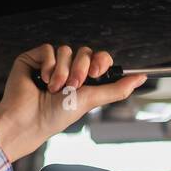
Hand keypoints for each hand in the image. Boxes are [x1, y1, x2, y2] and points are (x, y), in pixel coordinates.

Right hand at [0, 44, 146, 162]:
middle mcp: (67, 69)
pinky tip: (42, 80)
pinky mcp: (34, 59)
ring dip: (63, 71)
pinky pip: (49, 49)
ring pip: (66, 50)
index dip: (100, 61)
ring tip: (54, 88)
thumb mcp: (91, 100)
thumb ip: (117, 89)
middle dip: (81, 69)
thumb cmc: (56, 116)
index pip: (98, 59)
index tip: (97, 73)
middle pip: (85, 52)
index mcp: (83, 79)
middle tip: (73, 86)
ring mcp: (50, 63)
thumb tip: (141, 78)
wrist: (30, 121)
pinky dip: (48, 65)